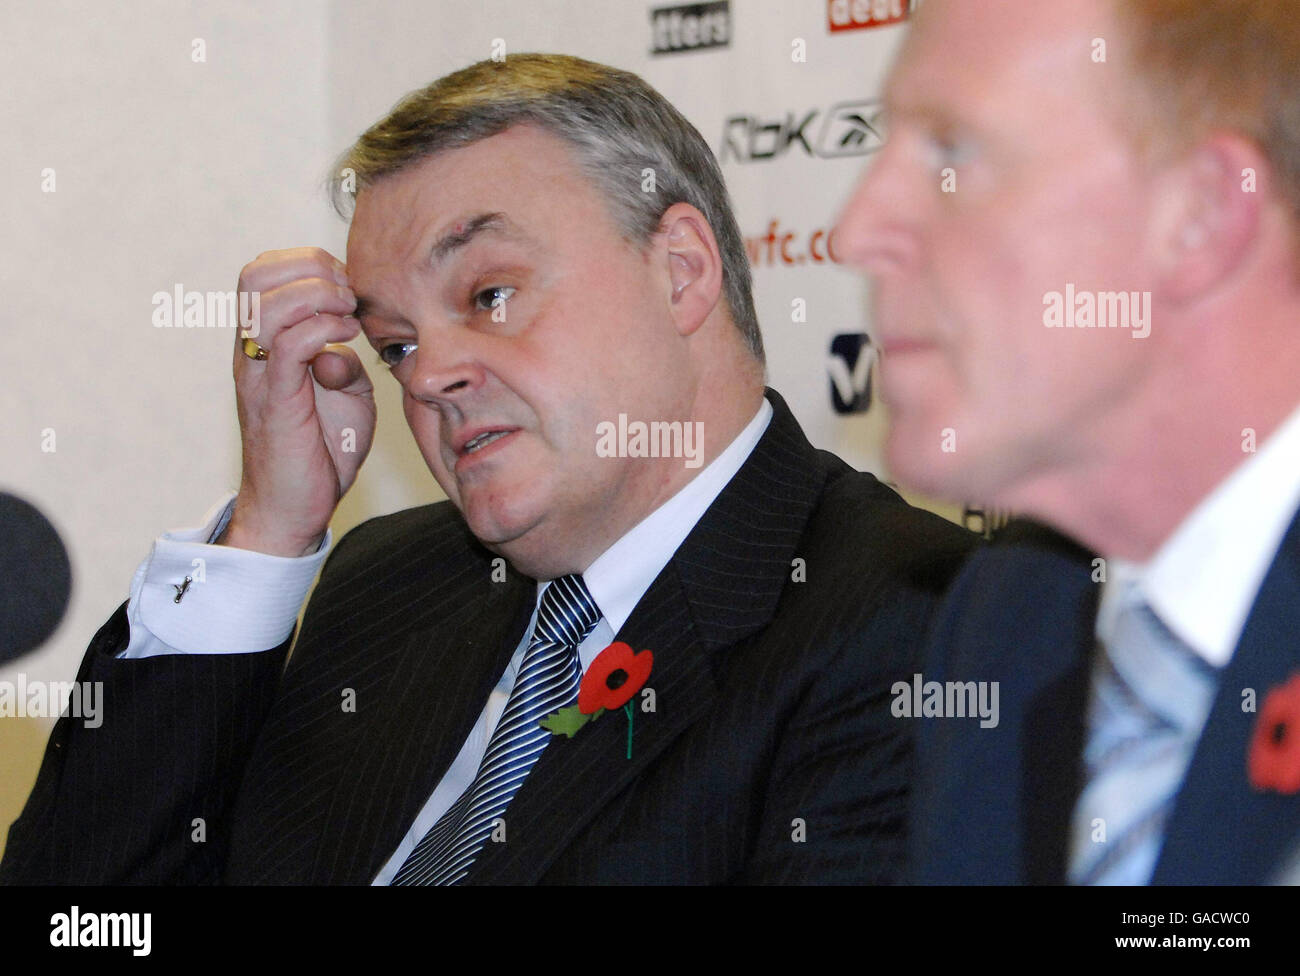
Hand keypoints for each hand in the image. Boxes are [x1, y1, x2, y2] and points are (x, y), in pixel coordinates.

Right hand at [220, 247, 375, 556]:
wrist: (294, 509)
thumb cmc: (322, 450)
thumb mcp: (348, 393)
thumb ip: (347, 356)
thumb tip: (341, 336)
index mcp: (264, 341)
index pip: (263, 270)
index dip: (309, 262)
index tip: (349, 286)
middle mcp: (251, 349)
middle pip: (254, 272)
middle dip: (310, 267)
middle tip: (348, 294)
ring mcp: (257, 373)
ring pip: (266, 301)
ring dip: (318, 295)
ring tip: (348, 314)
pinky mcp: (274, 400)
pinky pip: (289, 344)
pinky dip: (323, 329)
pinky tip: (347, 342)